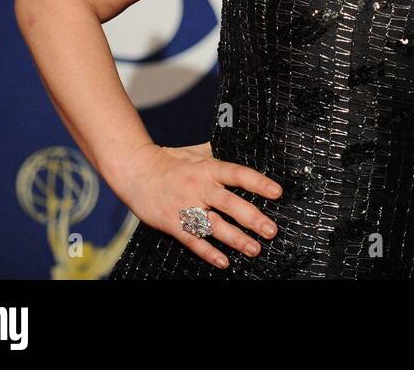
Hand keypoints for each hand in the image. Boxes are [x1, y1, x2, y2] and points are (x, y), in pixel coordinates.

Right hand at [114, 142, 282, 269]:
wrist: (136, 171)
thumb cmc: (170, 160)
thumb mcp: (197, 152)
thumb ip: (219, 155)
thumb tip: (245, 151)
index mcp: (208, 168)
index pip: (238, 175)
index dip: (258, 183)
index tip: (277, 192)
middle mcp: (200, 188)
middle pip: (230, 204)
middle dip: (253, 218)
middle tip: (271, 231)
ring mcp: (186, 207)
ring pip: (214, 226)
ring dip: (236, 240)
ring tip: (254, 249)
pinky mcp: (172, 224)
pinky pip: (193, 241)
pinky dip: (208, 252)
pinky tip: (224, 261)